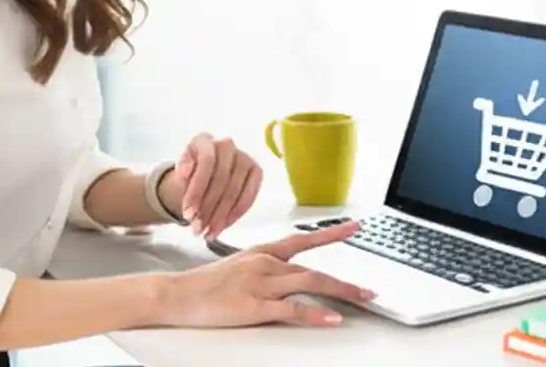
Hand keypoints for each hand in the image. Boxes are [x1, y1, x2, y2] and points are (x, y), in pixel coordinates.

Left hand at [160, 133, 261, 238]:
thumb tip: (184, 173)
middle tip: (197, 229)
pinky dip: (235, 214)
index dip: (197, 190)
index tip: (187, 214)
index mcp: (204, 140)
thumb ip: (182, 173)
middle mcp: (226, 145)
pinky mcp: (256, 171)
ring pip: (234, 190)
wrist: (203, 177)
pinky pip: (249, 196)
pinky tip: (224, 226)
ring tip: (209, 233)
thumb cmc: (190, 175)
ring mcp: (244, 157)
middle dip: (207, 208)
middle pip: (221, 179)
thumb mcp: (180, 173)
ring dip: (221, 216)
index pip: (206, 162)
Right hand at [161, 221, 373, 326]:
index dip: (332, 234)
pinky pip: (291, 310)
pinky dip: (315, 314)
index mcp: (262, 253)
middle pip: (314, 269)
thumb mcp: (239, 268)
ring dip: (341, 292)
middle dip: (346, 282)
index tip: (355, 226)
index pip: (304, 239)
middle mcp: (265, 264)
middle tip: (370, 290)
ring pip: (309, 284)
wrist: (175, 293)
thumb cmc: (205, 284)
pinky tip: (331, 318)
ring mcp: (260, 284)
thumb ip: (266, 270)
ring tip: (363, 300)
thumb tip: (288, 276)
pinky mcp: (253, 306)